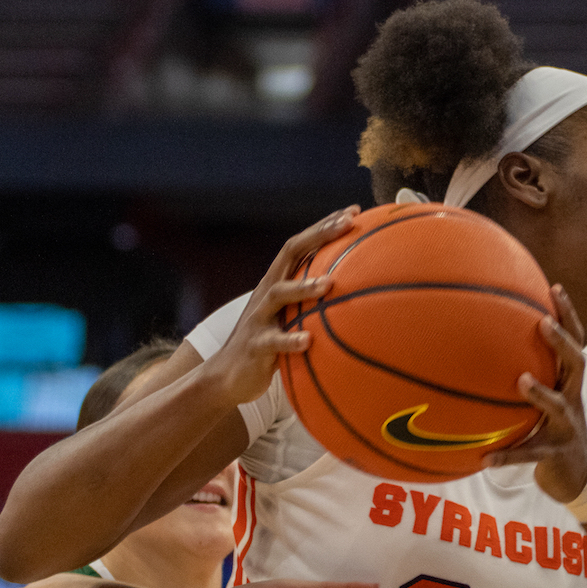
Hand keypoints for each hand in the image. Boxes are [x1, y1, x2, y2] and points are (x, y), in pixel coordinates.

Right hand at [198, 207, 358, 405]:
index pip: (300, 245)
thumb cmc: (270, 345)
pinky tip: (309, 340)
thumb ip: (314, 305)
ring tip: (329, 284)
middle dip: (319, 236)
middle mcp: (266, 293)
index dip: (324, 226)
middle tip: (347, 224)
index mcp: (277, 282)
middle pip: (289, 254)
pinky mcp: (255, 347)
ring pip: (279, 294)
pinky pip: (273, 342)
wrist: (227, 376)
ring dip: (304, 287)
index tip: (354, 211)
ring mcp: (258, 318)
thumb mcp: (291, 319)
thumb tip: (359, 297)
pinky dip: (290, 340)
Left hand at [483, 285, 586, 503]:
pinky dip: (508, 455)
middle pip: (576, 365)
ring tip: (521, 381)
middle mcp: (572, 399)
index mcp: (567, 383)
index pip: (575, 341)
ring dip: (540, 393)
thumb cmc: (553, 430)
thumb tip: (488, 347)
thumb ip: (527, 374)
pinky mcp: (555, 454)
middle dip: (562, 343)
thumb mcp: (546, 399)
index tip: (554, 288)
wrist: (579, 478)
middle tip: (543, 323)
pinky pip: (529, 454)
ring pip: (558, 406)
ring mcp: (567, 427)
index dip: (568, 315)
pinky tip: (485, 457)